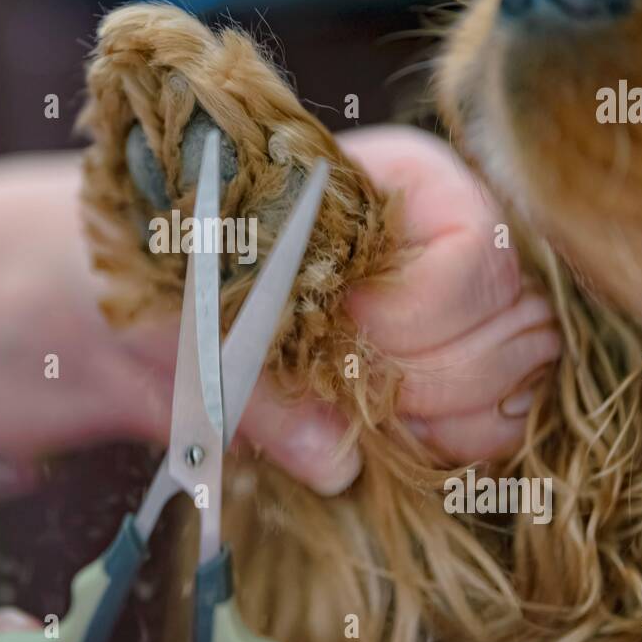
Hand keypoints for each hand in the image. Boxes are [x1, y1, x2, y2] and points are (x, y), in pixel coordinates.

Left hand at [0, 125, 557, 495]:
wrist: (117, 302)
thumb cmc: (146, 274)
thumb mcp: (180, 317)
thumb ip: (257, 384)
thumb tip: (340, 461)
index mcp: (381, 180)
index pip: (475, 244)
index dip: (421, 313)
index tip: (346, 334)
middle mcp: (435, 234)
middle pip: (518, 314)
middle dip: (440, 375)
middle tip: (353, 387)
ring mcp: (450, 303)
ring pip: (524, 369)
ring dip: (452, 415)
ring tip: (365, 411)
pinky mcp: (441, 364)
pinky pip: (498, 418)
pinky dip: (455, 442)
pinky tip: (388, 433)